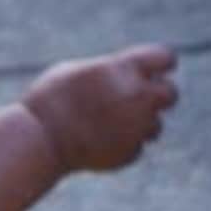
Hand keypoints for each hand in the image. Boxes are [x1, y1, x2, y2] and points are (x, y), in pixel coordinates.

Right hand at [22, 45, 178, 173]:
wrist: (39, 141)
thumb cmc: (49, 99)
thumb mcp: (77, 71)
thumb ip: (109, 71)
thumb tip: (123, 73)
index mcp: (125, 68)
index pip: (166, 58)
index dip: (161, 64)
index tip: (153, 70)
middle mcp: (138, 96)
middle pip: (171, 94)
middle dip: (157, 96)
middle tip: (137, 100)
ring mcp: (136, 127)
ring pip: (156, 126)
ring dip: (140, 125)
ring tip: (110, 125)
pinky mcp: (128, 153)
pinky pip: (136, 147)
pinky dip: (123, 146)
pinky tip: (99, 143)